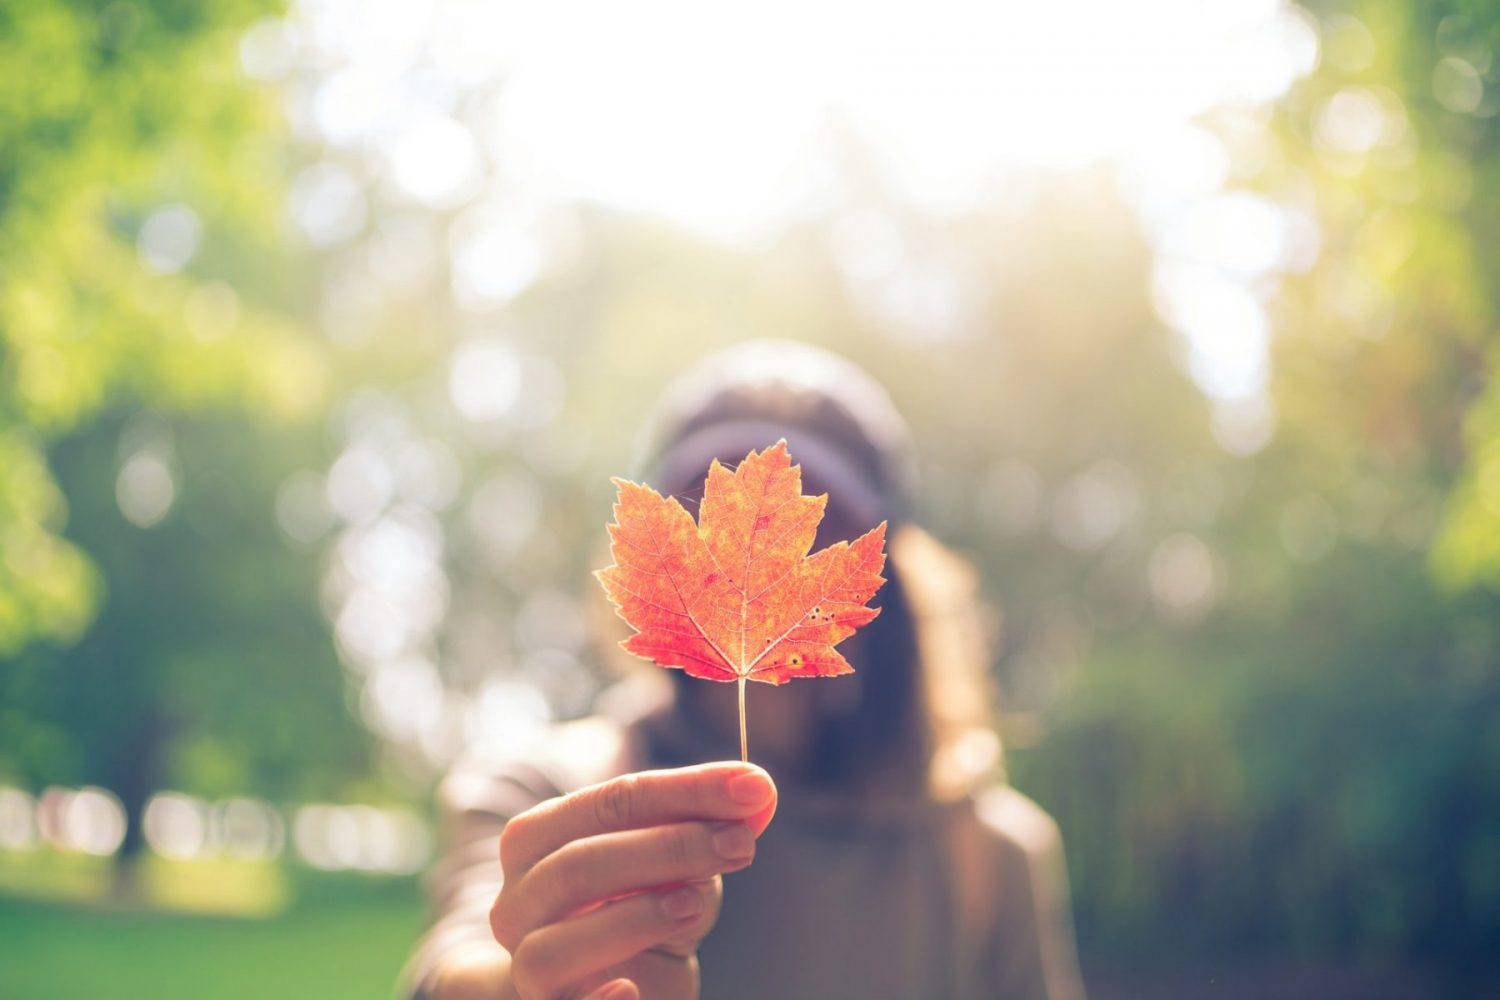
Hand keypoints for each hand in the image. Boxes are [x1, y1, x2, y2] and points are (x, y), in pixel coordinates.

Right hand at [488, 761, 777, 999]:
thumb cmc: (639, 911)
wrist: (612, 985)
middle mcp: (515, 903)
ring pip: (555, 946)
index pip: (611, 801)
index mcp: (536, 841)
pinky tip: (632, 989)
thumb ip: (708, 827)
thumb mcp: (675, 865)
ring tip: (694, 904)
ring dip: (634, 920)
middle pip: (578, 865)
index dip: (686, 790)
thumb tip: (755, 794)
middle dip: (670, 847)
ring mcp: (525, 968)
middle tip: (741, 843)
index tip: (753, 786)